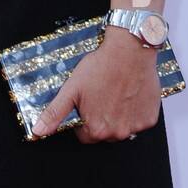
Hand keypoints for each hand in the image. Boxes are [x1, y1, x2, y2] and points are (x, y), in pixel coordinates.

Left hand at [31, 26, 161, 142]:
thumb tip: (38, 131)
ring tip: (113, 93)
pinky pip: (138, 121)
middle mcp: (117, 133)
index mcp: (96, 129)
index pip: (84, 136)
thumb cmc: (101, 67)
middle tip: (99, 96)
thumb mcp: (71, 89)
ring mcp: (136, 127)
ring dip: (117, 116)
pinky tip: (128, 95)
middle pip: (103, 134)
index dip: (82, 119)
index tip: (85, 104)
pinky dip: (133, 112)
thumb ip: (54, 113)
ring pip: (121, 128)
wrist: (130, 51)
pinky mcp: (149, 119)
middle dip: (99, 119)